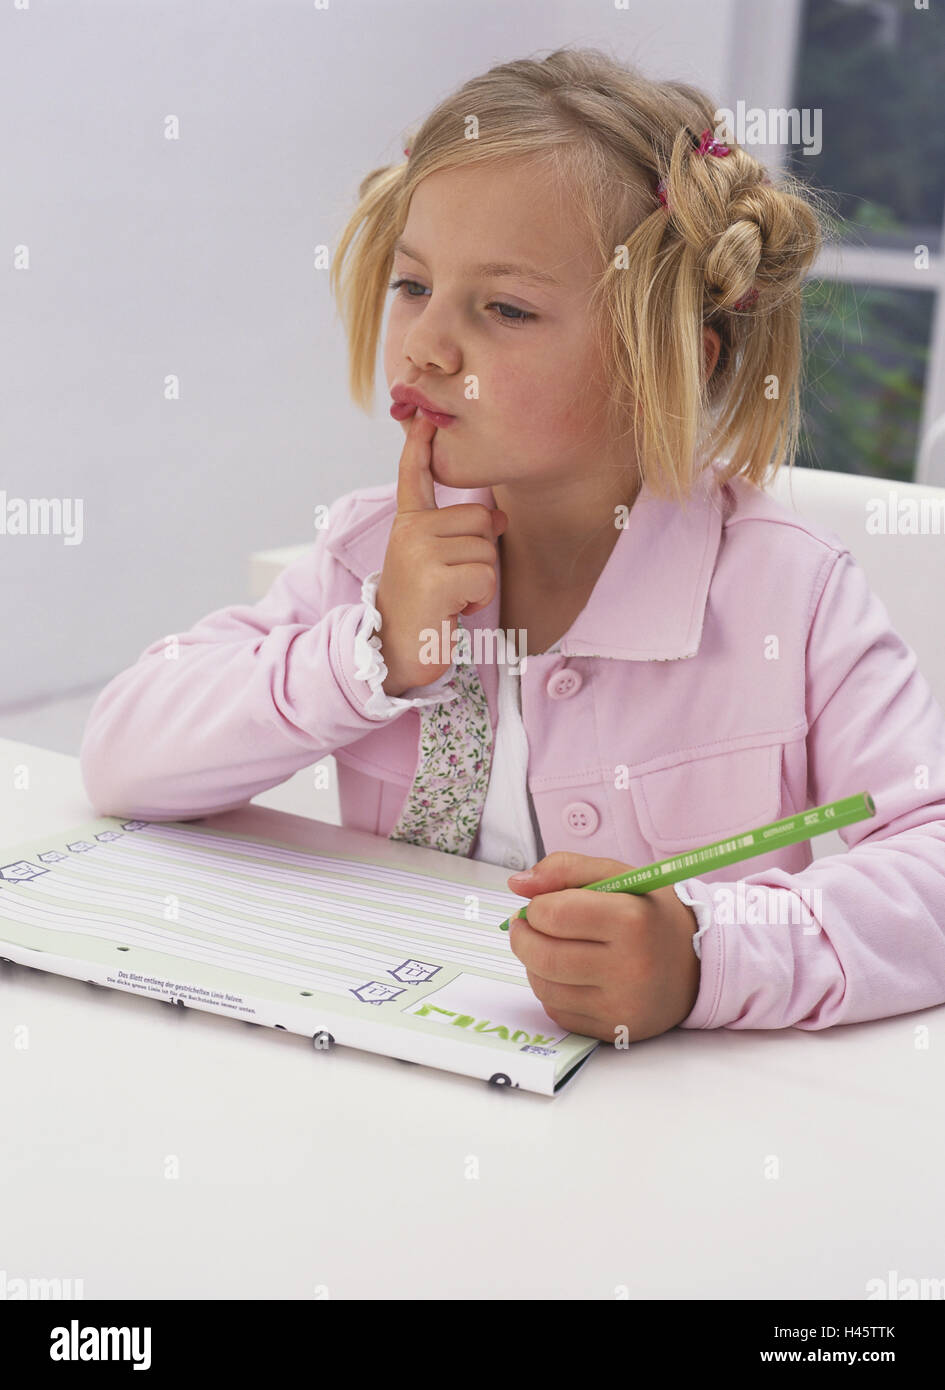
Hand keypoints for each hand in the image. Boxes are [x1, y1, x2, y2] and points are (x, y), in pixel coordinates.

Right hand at [374, 410, 506, 694]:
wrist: (393, 651)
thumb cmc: (422, 607)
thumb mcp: (435, 563)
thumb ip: (459, 536)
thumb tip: (500, 519)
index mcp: (408, 524)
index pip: (414, 475)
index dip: (421, 445)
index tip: (424, 417)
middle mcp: (409, 531)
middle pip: (480, 518)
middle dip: (480, 554)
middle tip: (452, 582)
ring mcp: (419, 553)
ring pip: (486, 549)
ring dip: (481, 581)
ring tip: (451, 597)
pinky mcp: (434, 580)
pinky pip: (485, 575)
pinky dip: (480, 597)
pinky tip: (454, 609)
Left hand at [506, 851, 700, 1043]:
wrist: (697, 963)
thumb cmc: (652, 914)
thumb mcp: (618, 876)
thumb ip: (566, 869)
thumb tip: (517, 884)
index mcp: (632, 921)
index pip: (554, 915)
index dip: (536, 907)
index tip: (541, 905)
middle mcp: (630, 968)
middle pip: (544, 955)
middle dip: (523, 937)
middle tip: (526, 926)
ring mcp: (622, 1006)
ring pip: (544, 987)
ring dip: (533, 964)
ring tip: (548, 948)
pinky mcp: (615, 1031)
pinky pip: (558, 1013)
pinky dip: (551, 990)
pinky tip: (566, 975)